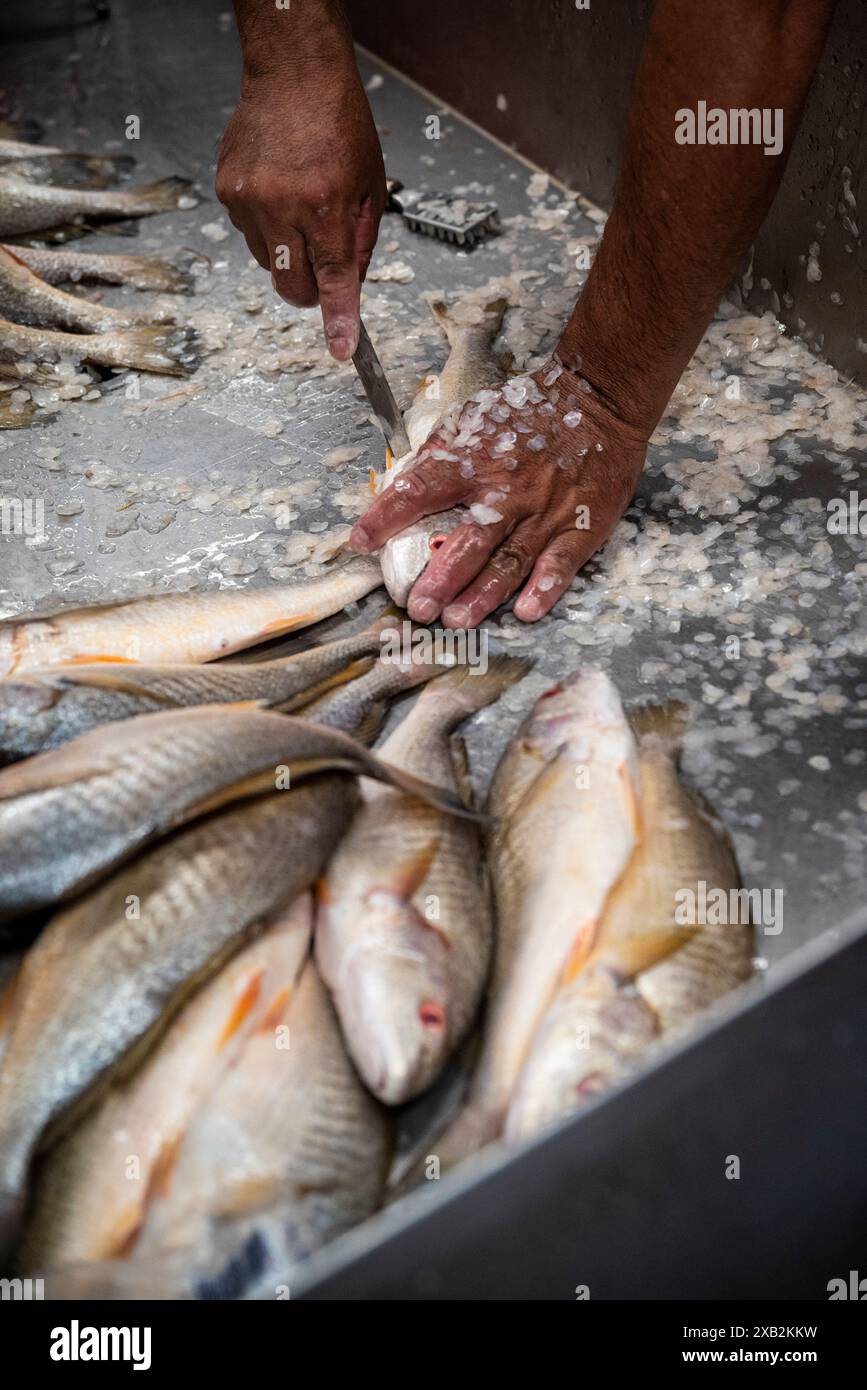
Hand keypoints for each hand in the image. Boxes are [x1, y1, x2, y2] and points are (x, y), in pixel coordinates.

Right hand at [216, 59, 385, 359]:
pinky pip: (250, 236)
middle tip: (324, 270)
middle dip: (311, 292)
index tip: (341, 349)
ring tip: (302, 211)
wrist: (294, 76)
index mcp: (326, 204)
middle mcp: (283, 205)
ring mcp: (249, 200)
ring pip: (270, 265)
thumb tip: (350, 290)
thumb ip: (361, 244)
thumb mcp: (371, 187)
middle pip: (293, 287)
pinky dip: (269, 229)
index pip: (334, 278)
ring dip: (290, 255)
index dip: (338, 320)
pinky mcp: (227, 192)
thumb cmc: (339, 124)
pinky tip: (279, 195)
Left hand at [349, 362, 648, 626]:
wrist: (599, 401)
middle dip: (440, 579)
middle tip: (418, 608)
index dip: (388, 516)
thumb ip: (440, 453)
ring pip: (509, 561)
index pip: (421, 489)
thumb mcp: (475, 418)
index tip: (361, 541)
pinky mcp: (580, 526)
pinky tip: (527, 611)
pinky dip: (545, 588)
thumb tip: (403, 482)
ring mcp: (545, 513)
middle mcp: (507, 492)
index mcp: (475, 463)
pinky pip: (561, 563)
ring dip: (482, 595)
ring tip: (457, 619)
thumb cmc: (530, 413)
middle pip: (468, 542)